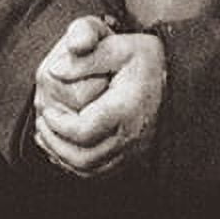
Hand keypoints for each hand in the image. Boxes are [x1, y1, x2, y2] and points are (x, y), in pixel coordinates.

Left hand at [33, 23, 167, 178]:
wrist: (177, 76)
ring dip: (62, 156)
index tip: (46, 109)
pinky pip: (98, 172)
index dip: (57, 124)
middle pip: (83, 157)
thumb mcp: (119, 45)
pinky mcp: (133, 157)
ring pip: (89, 169)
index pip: (82, 131)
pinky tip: (64, 148)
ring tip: (48, 135)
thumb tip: (55, 71)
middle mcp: (132, 136)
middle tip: (42, 124)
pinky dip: (75, 164)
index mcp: (126, 109)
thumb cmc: (146, 59)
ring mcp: (133, 150)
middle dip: (55, 143)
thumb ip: (87, 56)